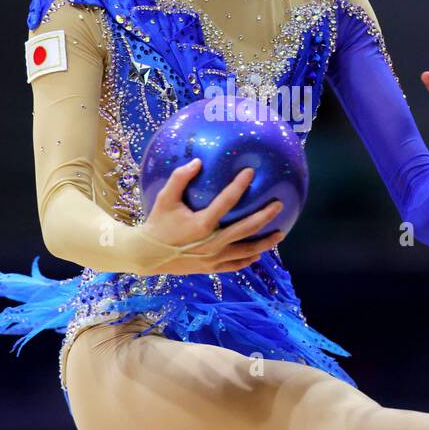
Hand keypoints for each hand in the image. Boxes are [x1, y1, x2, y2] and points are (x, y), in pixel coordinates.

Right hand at [141, 159, 284, 274]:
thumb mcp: (165, 198)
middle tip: (278, 205)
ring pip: (246, 251)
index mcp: (201, 224)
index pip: (226, 201)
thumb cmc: (158, 223)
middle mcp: (211, 243)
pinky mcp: (211, 268)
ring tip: (280, 232)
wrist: (148, 255)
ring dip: (265, 242)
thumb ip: (180, 178)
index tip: (251, 172)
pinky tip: (259, 253)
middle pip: (245, 229)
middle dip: (265, 216)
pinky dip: (248, 259)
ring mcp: (213, 258)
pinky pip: (235, 265)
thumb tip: (198, 161)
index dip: (239, 185)